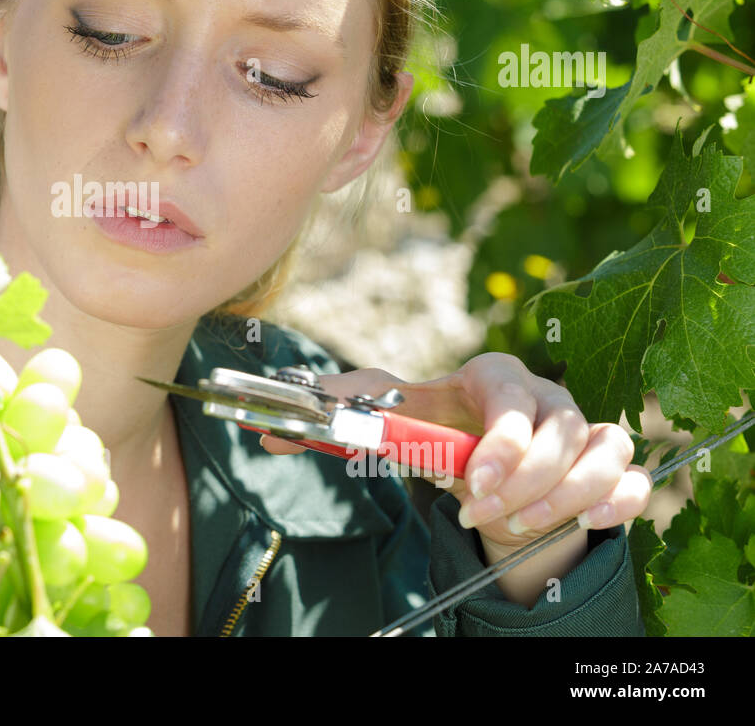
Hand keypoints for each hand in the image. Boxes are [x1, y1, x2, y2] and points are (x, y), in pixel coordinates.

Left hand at [259, 355, 651, 549]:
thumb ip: (341, 419)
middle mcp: (546, 398)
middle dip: (521, 482)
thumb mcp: (393, 421)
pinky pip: (633, 481)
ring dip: (558, 500)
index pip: (509, 391)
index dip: (499, 439)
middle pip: (559, 433)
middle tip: (477, 511)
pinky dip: (614, 503)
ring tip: (512, 523)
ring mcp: (586, 429)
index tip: (470, 481)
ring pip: (600, 458)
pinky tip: (581, 522)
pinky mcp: (611, 466)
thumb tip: (268, 432)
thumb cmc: (439, 433)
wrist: (484, 464)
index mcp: (493, 377)